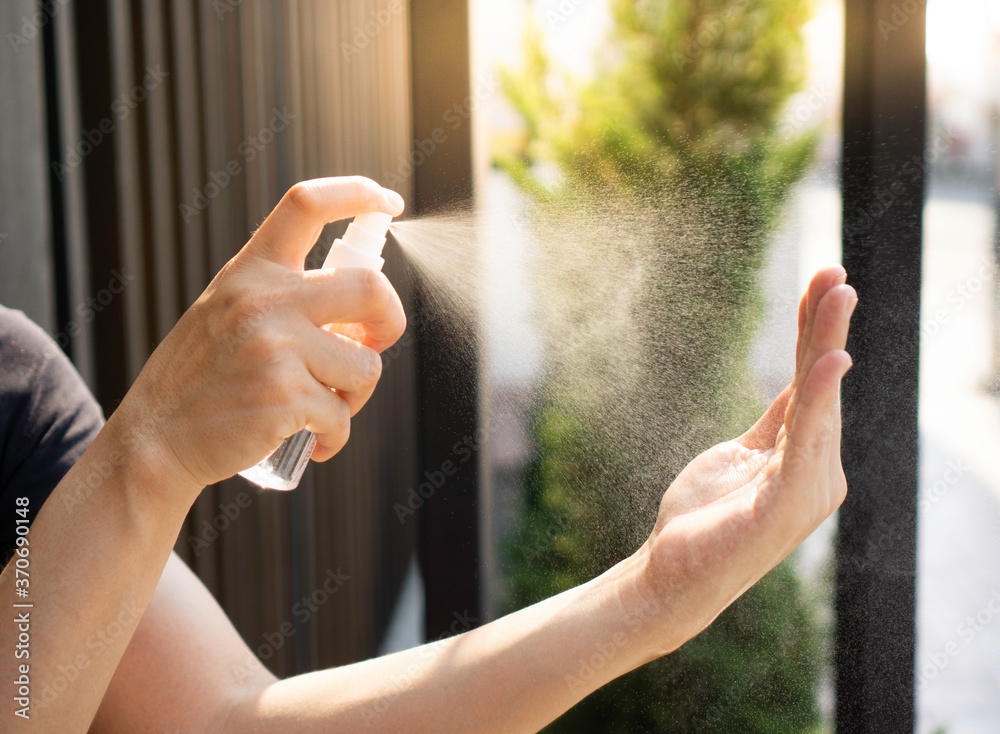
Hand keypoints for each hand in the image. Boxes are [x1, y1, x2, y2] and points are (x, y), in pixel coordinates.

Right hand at [108, 177, 406, 498]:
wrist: (154, 440)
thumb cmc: (200, 381)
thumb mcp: (226, 314)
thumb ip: (283, 300)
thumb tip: (363, 314)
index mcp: (251, 272)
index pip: (307, 204)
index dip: (357, 192)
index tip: (388, 201)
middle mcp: (264, 299)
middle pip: (372, 288)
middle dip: (391, 321)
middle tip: (374, 345)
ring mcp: (275, 346)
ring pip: (366, 365)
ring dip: (356, 395)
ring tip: (324, 408)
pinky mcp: (284, 396)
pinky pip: (341, 416)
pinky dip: (335, 435)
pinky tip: (312, 440)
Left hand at [629, 266, 856, 655]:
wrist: (672, 576)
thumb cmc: (706, 520)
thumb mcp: (741, 456)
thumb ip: (777, 424)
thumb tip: (798, 382)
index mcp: (807, 458)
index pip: (813, 383)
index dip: (815, 332)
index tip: (821, 282)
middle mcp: (818, 471)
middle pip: (823, 386)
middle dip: (827, 326)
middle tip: (835, 273)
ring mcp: (807, 490)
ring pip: (820, 404)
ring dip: (827, 345)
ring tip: (837, 294)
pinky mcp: (788, 506)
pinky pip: (804, 442)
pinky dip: (816, 400)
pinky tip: (827, 362)